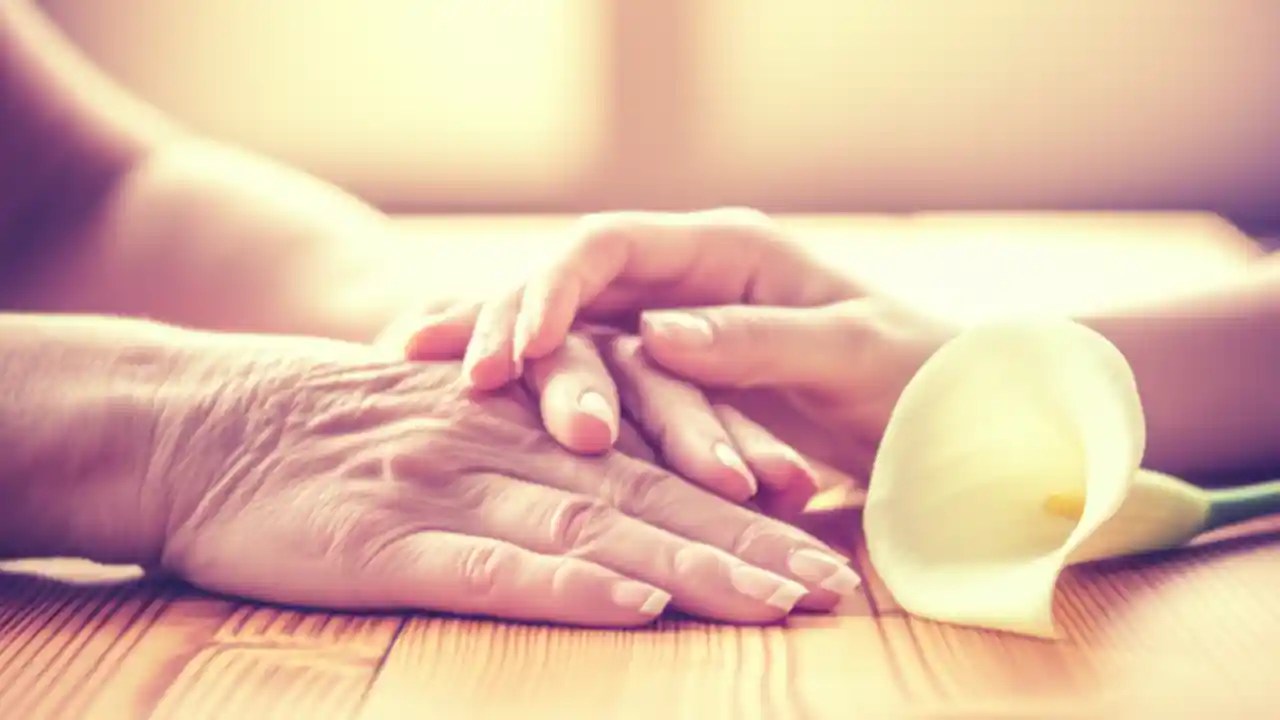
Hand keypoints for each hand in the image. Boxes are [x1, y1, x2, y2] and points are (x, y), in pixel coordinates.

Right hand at [143, 331, 858, 625]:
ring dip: (694, 564)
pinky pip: (491, 562)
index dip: (739, 501)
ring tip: (779, 602)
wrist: (197, 425)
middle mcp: (503, 443)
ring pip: (594, 523)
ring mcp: (449, 487)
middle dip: (749, 542)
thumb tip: (598, 509)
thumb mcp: (433, 426)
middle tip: (834, 586)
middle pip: (648, 492)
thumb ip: (515, 453)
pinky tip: (637, 602)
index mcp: (519, 417)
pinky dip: (568, 584)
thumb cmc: (316, 441)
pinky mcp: (387, 539)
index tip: (818, 545)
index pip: (650, 458)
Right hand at [403, 209, 953, 481]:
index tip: (510, 346)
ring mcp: (664, 325)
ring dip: (498, 351)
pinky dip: (519, 378)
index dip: (550, 286)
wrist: (939, 412)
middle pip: (572, 289)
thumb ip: (757, 343)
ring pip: (564, 330)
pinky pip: (580, 370)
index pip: (610, 244)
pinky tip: (450, 388)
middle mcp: (681, 281)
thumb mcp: (849, 354)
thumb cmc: (912, 374)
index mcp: (726, 251)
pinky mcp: (659, 376)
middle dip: (510, 329)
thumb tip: (656, 338)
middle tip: (458, 381)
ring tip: (408, 364)